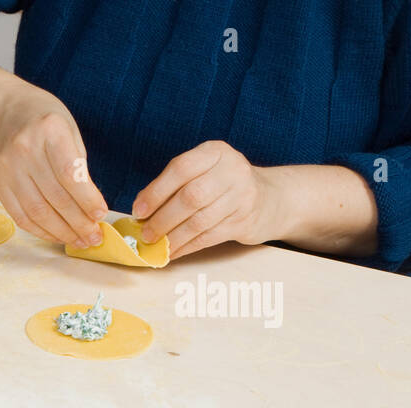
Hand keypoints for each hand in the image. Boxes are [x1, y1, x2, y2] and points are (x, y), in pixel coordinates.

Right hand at [0, 80, 108, 246]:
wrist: (0, 112)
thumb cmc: (42, 120)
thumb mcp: (68, 129)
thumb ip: (78, 165)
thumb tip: (90, 208)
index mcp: (48, 129)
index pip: (70, 173)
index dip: (87, 199)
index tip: (101, 215)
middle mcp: (24, 149)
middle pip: (54, 196)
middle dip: (78, 222)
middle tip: (95, 237)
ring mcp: (7, 168)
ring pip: (37, 211)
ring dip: (61, 232)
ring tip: (80, 241)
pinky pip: (20, 215)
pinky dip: (40, 230)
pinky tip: (57, 235)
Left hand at [132, 141, 280, 258]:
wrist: (271, 198)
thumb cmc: (224, 185)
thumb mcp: (204, 172)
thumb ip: (175, 185)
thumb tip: (141, 209)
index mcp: (215, 152)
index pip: (181, 168)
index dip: (156, 191)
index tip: (139, 210)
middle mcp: (232, 170)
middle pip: (190, 197)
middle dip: (163, 219)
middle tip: (146, 234)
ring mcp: (242, 196)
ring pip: (199, 221)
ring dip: (173, 237)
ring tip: (156, 245)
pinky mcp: (245, 220)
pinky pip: (209, 237)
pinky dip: (186, 247)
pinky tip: (172, 252)